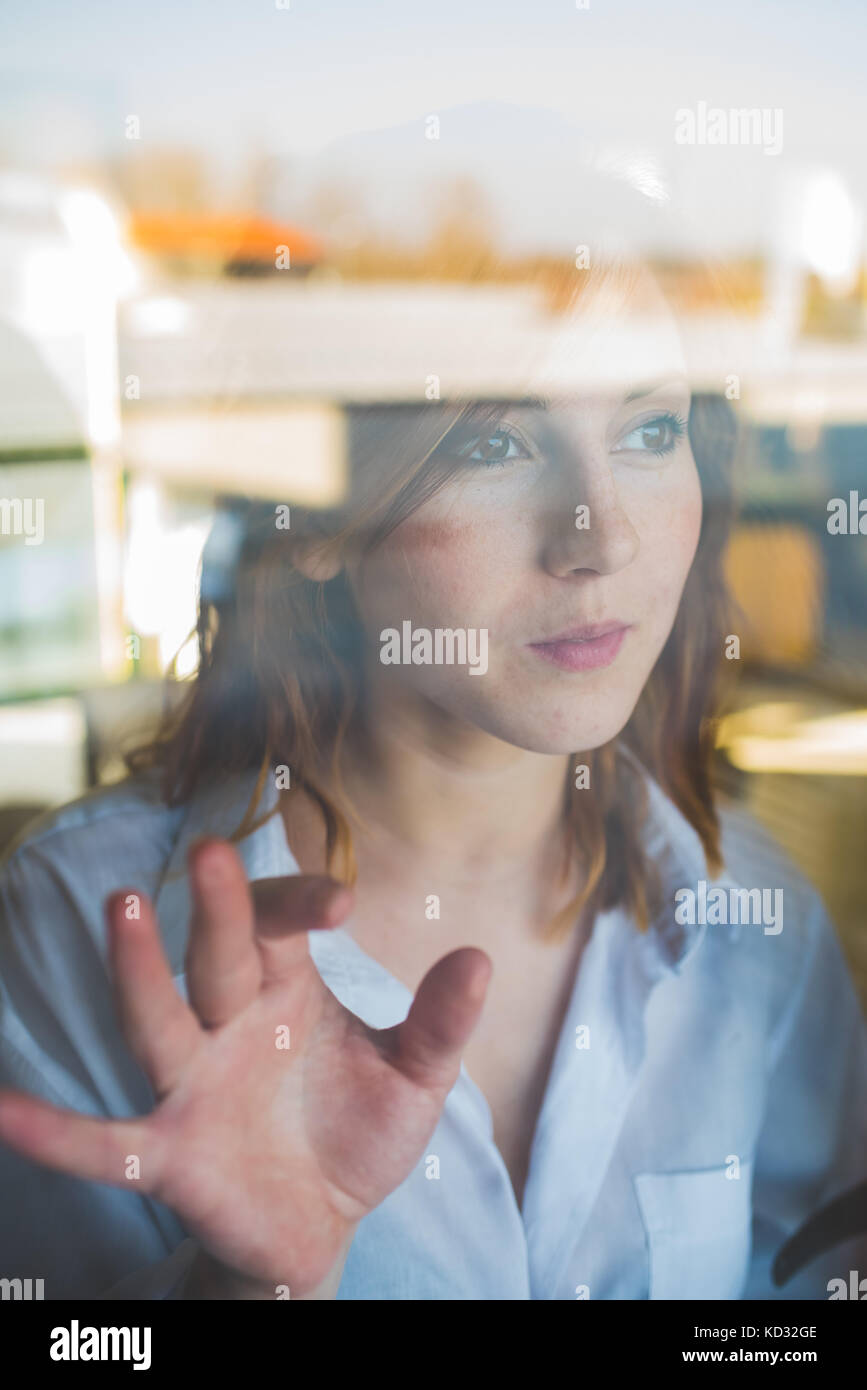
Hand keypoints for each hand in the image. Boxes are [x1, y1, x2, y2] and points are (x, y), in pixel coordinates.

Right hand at [0, 838, 490, 1297]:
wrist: (324, 1223)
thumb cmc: (360, 1131)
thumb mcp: (415, 1078)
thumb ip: (440, 1023)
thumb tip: (480, 957)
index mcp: (285, 988)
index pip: (281, 924)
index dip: (302, 902)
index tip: (343, 903)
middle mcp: (229, 1022)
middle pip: (217, 956)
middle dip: (220, 908)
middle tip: (212, 851)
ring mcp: (193, 1084)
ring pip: (159, 1020)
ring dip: (138, 968)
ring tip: (124, 904)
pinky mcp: (169, 1152)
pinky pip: (104, 1142)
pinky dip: (52, 1129)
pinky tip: (1, 1110)